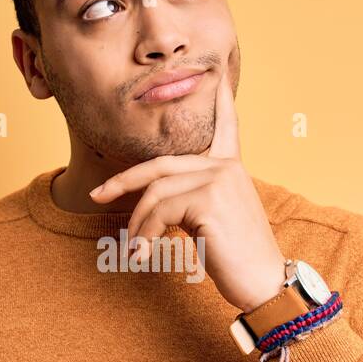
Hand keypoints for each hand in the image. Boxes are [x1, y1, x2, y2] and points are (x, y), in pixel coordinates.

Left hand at [89, 60, 286, 312]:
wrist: (264, 284)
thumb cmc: (240, 260)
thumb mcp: (217, 220)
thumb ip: (195, 199)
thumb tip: (155, 203)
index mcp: (231, 169)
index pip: (227, 128)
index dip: (221, 103)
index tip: (215, 78)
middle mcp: (226, 168)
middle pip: (161, 165)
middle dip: (124, 180)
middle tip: (98, 195)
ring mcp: (218, 180)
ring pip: (155, 193)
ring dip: (138, 224)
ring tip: (135, 249)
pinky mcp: (208, 200)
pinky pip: (160, 213)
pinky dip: (146, 235)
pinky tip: (146, 255)